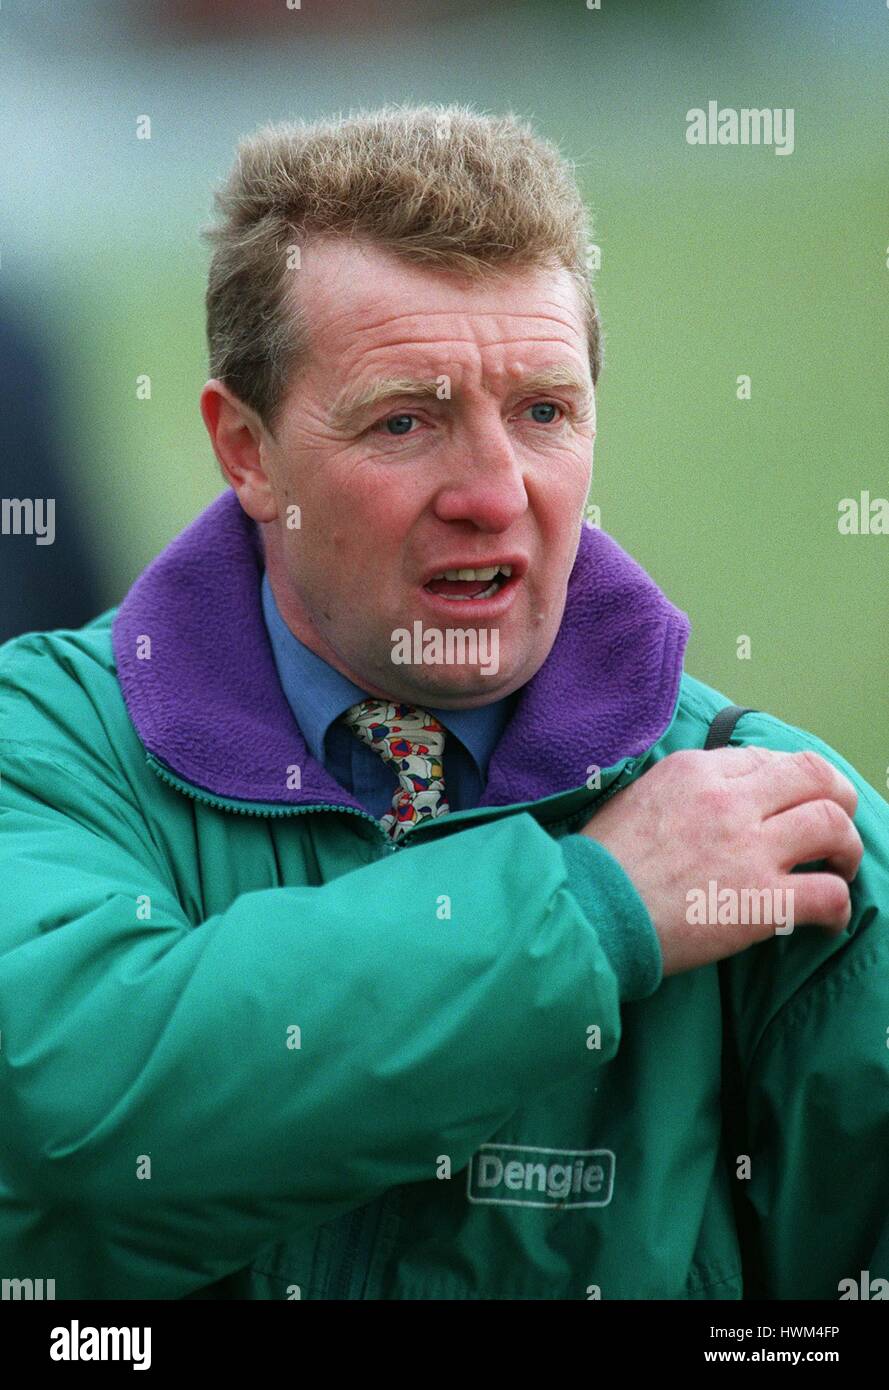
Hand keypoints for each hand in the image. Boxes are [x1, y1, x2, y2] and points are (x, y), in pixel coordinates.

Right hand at [581, 746, 862, 975]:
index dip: (787, 783)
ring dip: (847, 848)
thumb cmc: (604, 863)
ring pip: (833, 825)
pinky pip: (829, 894)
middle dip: (838, 796)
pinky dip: (840, 907)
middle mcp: (729, 799)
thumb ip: (684, 789)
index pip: (766, 758)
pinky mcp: (760, 901)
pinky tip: (829, 918)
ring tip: (839, 868)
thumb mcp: (639, 797)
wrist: (589, 912)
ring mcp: (749, 848)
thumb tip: (719, 795)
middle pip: (815, 775)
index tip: (788, 806)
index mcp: (696, 770)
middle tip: (837, 823)